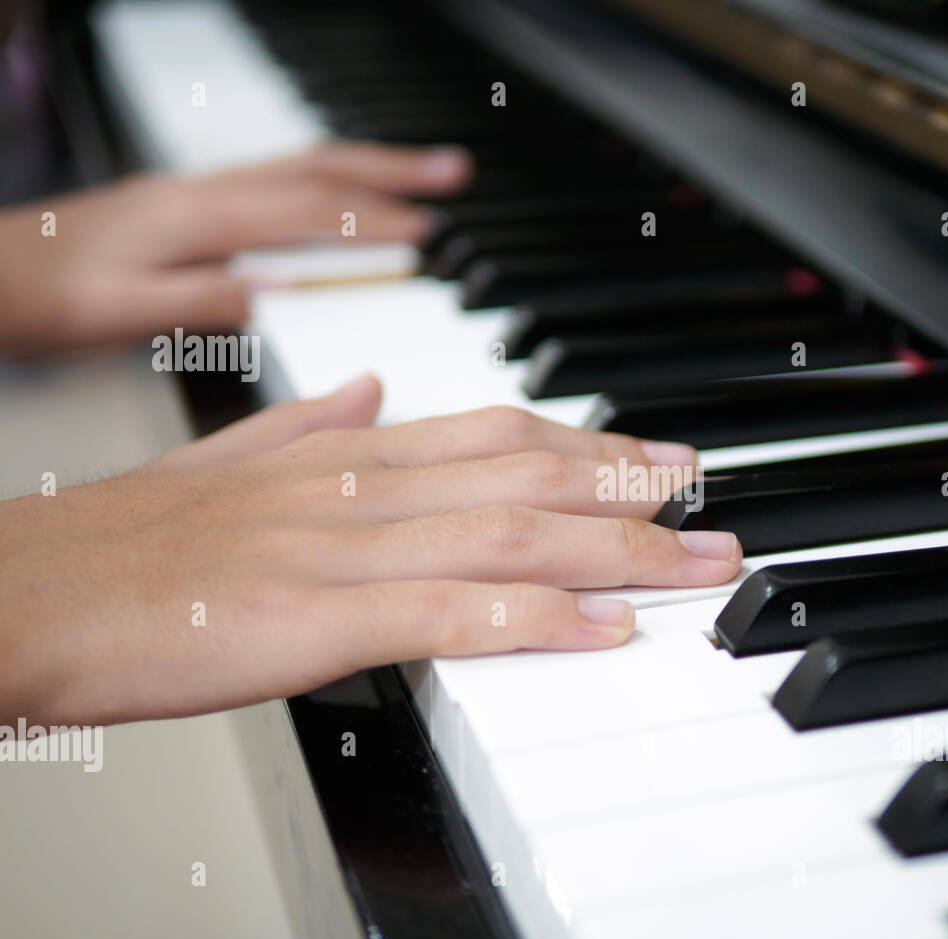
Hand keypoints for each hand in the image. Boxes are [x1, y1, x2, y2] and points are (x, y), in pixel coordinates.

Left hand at [0, 141, 471, 352]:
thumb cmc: (42, 295)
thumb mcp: (115, 313)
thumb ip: (199, 301)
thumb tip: (274, 295)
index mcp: (194, 220)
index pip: (303, 211)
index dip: (370, 220)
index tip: (428, 231)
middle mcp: (200, 193)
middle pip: (315, 168)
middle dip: (392, 170)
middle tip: (453, 171)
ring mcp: (193, 192)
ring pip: (298, 165)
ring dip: (365, 168)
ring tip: (419, 175)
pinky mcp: (184, 203)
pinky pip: (274, 179)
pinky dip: (324, 181)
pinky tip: (338, 195)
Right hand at [0, 378, 740, 724]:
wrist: (23, 591)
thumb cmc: (119, 543)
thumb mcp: (222, 460)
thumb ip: (304, 423)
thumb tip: (366, 391)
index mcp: (339, 453)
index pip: (494, 433)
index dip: (587, 443)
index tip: (652, 457)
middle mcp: (356, 487)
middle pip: (525, 478)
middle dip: (631, 492)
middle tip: (709, 503)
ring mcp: (341, 552)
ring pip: (510, 538)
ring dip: (618, 552)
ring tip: (696, 564)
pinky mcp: (315, 621)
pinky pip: (452, 615)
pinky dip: (539, 621)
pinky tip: (605, 631)